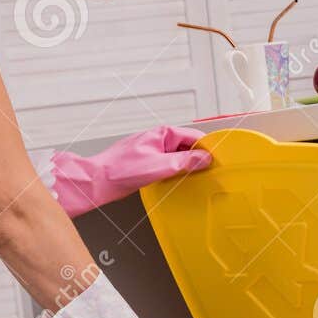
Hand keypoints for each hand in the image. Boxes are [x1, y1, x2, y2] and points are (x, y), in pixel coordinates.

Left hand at [49, 126, 210, 217]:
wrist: (98, 181)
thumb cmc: (120, 170)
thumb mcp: (159, 166)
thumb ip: (184, 162)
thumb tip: (205, 159)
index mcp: (162, 133)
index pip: (194, 136)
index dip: (208, 148)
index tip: (219, 159)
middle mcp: (159, 140)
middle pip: (188, 147)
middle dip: (200, 158)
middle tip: (212, 172)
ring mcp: (154, 152)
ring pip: (180, 158)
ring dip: (189, 167)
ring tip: (200, 179)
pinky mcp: (149, 164)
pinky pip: (170, 166)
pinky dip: (178, 173)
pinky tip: (181, 183)